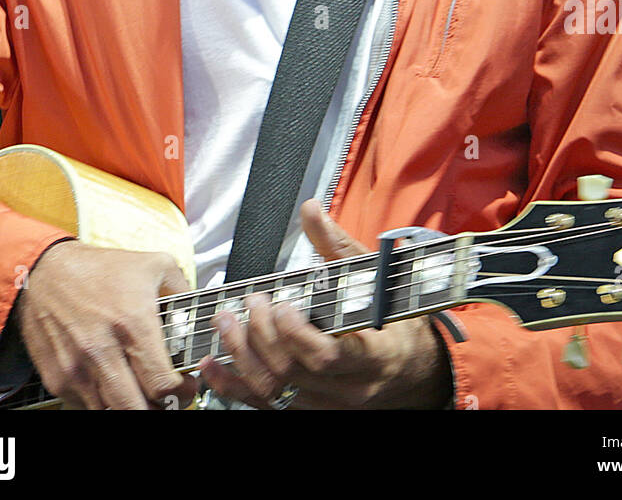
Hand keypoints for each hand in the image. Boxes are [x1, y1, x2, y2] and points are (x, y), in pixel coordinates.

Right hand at [16, 240, 198, 409]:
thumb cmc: (100, 269)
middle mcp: (102, 349)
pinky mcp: (57, 378)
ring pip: (111, 412)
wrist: (45, 271)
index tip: (185, 387)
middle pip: (135, 408)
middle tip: (166, 399)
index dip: (180, 393)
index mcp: (131, 322)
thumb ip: (183, 291)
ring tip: (141, 392)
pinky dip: (104, 402)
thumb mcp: (154, 264)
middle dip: (158, 409)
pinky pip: (87, 406)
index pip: (161, 383)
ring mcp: (76, 368)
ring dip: (131, 407)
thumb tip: (201, 314)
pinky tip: (114, 383)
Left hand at [197, 201, 453, 409]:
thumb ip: (338, 247)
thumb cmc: (393, 320)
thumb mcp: (375, 280)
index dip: (296, 335)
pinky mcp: (308, 410)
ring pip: (274, 393)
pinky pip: (265, 405)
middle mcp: (349, 387)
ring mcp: (327, 404)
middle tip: (251, 302)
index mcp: (374, 354)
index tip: (281, 305)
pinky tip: (211, 365)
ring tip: (225, 323)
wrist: (410, 368)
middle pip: (292, 372)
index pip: (328, 356)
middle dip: (261, 335)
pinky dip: (232, 385)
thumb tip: (310, 210)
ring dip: (241, 357)